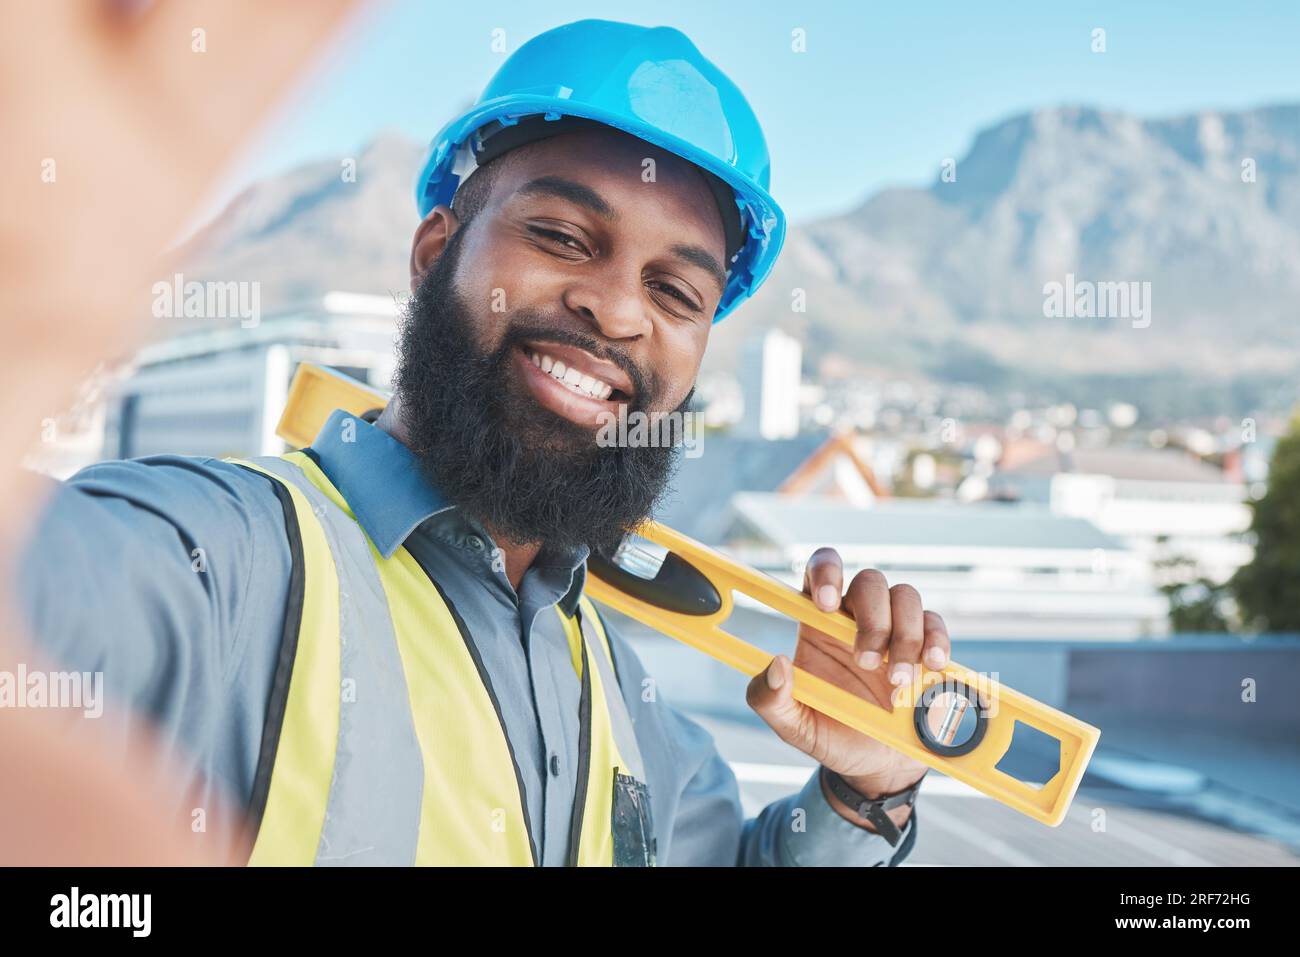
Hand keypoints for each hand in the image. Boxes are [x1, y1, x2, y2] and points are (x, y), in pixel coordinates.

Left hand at [745, 548, 950, 827]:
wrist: (876, 767)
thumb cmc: (830, 734)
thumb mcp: (792, 724)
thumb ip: (769, 699)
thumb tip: (776, 665)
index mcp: (818, 624)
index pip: (821, 571)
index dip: (826, 572)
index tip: (826, 603)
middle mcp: (856, 618)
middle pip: (869, 582)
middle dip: (873, 620)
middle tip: (867, 663)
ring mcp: (895, 629)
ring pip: (906, 597)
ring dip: (905, 636)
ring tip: (898, 682)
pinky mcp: (925, 647)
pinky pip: (935, 624)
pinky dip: (936, 642)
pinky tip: (931, 667)